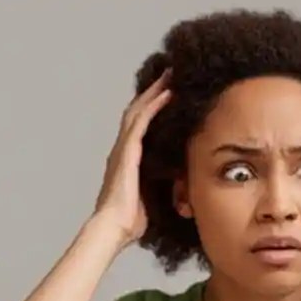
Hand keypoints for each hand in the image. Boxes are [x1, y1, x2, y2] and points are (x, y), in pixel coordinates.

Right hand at [91, 69, 171, 246]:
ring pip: (139, 111)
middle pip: (140, 111)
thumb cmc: (133, 219)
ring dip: (155, 91)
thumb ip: (165, 184)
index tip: (170, 91)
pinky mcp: (127, 153)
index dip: (154, 106)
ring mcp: (124, 149)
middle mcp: (124, 149)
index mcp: (130, 158)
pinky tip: (167, 94)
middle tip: (171, 73)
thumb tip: (186, 183)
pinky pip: (141, 123)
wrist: (114, 227)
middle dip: (155, 91)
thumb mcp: (155, 196)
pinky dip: (154, 107)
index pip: (143, 125)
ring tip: (170, 75)